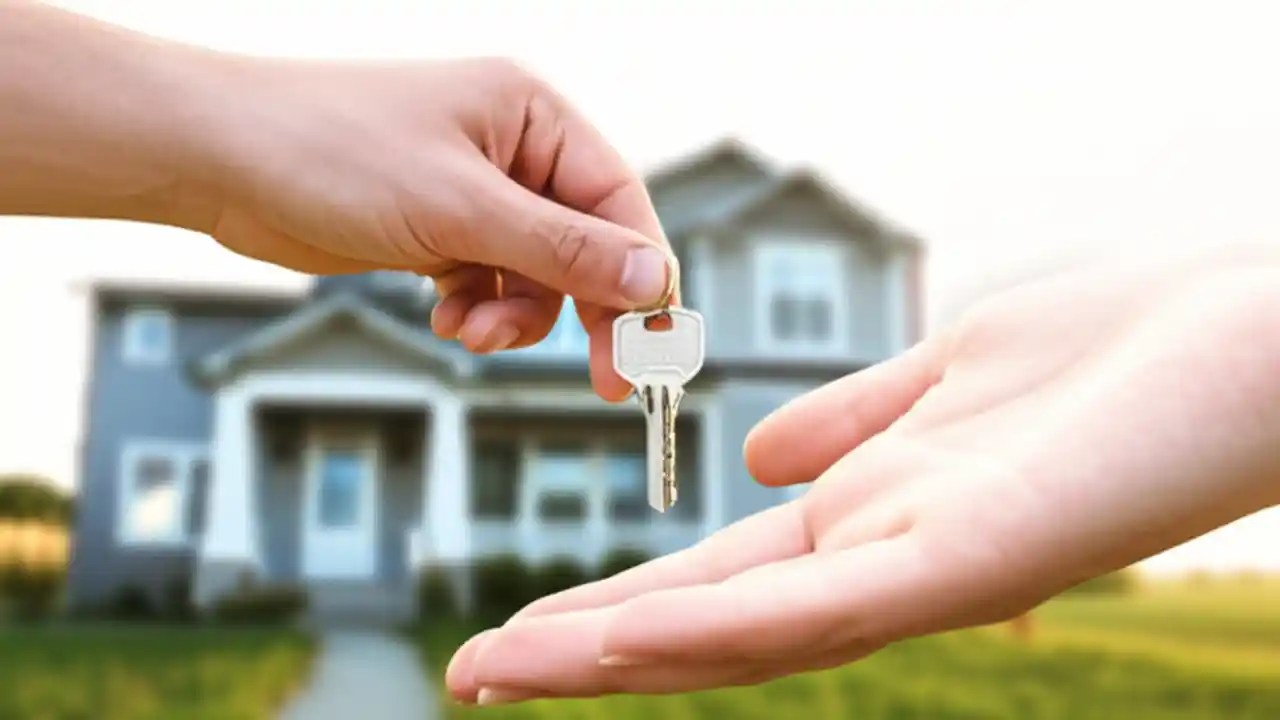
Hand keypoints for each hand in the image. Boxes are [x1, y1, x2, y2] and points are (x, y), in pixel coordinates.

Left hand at [198, 57, 672, 399]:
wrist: (218, 158)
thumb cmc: (330, 150)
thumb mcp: (460, 208)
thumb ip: (563, 249)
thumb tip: (652, 281)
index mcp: (533, 114)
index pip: (619, 202)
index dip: (641, 278)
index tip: (649, 348)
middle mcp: (512, 148)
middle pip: (586, 244)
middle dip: (583, 310)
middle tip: (603, 380)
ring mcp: (474, 191)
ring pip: (537, 274)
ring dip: (515, 316)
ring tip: (469, 331)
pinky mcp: (439, 228)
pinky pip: (490, 282)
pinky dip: (478, 310)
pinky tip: (445, 318)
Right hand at [445, 249, 1279, 703]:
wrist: (1248, 342)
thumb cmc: (1111, 356)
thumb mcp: (943, 380)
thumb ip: (850, 421)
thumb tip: (758, 458)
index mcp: (870, 517)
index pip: (714, 574)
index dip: (612, 598)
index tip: (520, 620)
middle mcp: (881, 561)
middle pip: (709, 620)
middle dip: (585, 649)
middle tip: (472, 675)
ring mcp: (922, 570)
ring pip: (746, 636)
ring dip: (621, 655)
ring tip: (510, 669)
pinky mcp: (970, 561)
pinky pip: (825, 609)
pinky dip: (718, 629)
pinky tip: (627, 635)